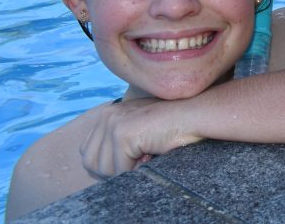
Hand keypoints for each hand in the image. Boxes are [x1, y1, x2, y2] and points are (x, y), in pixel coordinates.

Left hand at [79, 98, 199, 179]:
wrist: (196, 114)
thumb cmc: (174, 125)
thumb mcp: (141, 131)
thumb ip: (120, 142)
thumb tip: (103, 169)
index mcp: (108, 115)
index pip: (88, 152)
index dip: (109, 164)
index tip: (134, 158)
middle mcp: (106, 116)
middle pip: (91, 162)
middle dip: (115, 169)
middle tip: (142, 159)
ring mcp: (113, 123)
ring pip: (104, 168)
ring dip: (127, 170)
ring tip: (148, 156)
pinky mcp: (123, 133)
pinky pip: (120, 169)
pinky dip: (137, 170)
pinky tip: (152, 156)